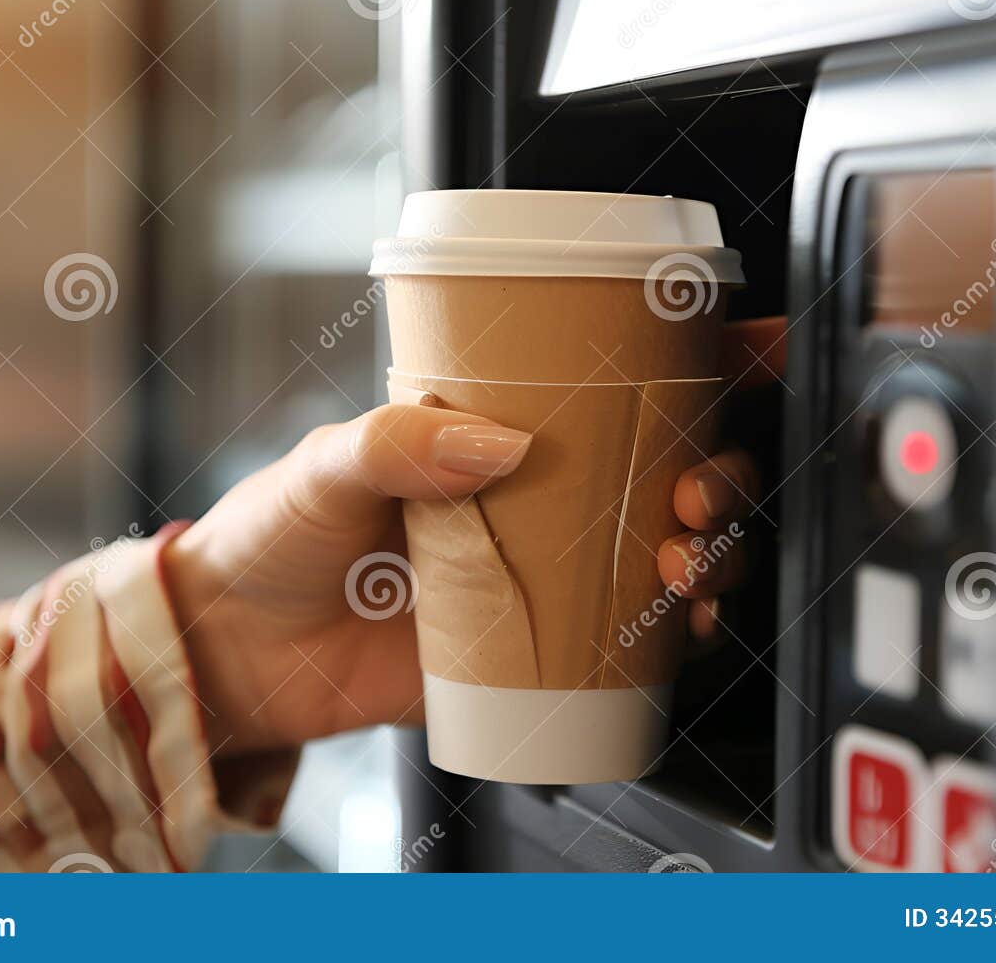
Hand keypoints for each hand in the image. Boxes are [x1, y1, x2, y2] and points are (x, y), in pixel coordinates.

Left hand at [166, 319, 782, 755]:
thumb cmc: (272, 538)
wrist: (233, 655)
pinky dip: (678, 635)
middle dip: (721, 473)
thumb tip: (494, 443)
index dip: (709, 359)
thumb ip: (395, 444)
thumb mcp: (324, 465)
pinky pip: (635, 644)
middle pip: (675, 471)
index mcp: (502, 432)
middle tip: (692, 493)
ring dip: (712, 555)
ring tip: (682, 563)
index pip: (621, 381)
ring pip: (671, 555)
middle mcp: (543, 501)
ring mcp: (549, 578)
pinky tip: (681, 626)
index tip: (761, 340)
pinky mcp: (540, 654)